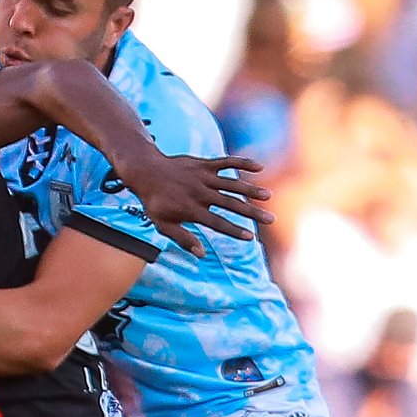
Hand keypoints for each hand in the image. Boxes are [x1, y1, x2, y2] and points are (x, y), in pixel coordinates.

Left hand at [119, 154, 272, 256]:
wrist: (145, 171)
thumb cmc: (154, 202)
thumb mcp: (162, 224)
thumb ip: (182, 238)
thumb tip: (201, 254)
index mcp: (191, 210)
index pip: (217, 223)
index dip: (234, 231)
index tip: (250, 238)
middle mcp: (200, 194)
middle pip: (231, 205)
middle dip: (252, 213)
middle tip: (270, 220)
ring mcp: (203, 177)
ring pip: (232, 184)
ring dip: (251, 190)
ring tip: (267, 196)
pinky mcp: (204, 164)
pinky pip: (226, 162)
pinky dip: (242, 163)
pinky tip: (259, 166)